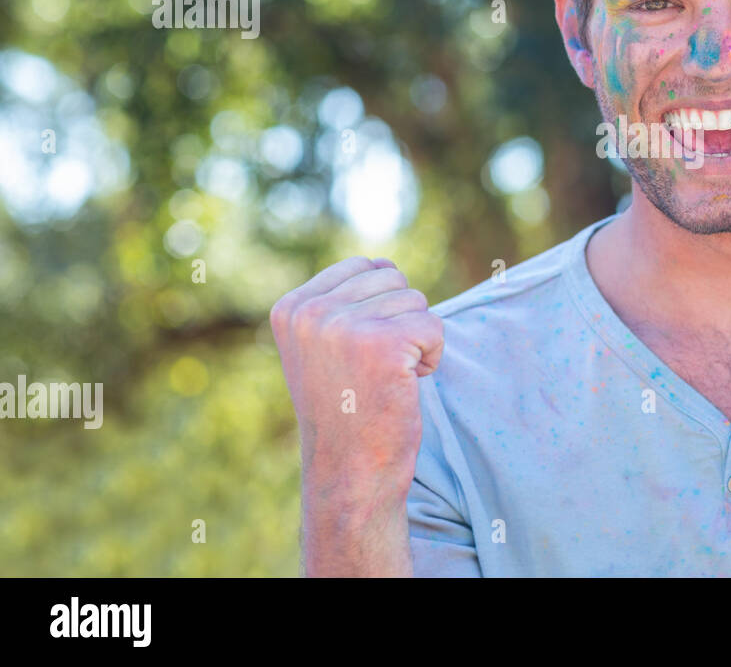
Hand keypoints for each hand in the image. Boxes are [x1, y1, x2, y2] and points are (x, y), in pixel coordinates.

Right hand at [270, 256, 442, 505]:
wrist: (351, 473)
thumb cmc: (347, 410)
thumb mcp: (322, 348)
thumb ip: (339, 304)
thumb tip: (382, 263)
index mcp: (291, 307)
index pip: (364, 265)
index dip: (379, 306)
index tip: (359, 353)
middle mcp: (311, 312)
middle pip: (393, 277)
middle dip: (400, 320)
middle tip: (376, 369)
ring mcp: (344, 326)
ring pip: (416, 300)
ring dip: (416, 340)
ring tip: (387, 379)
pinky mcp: (383, 343)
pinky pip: (434, 325)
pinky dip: (433, 357)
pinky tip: (405, 386)